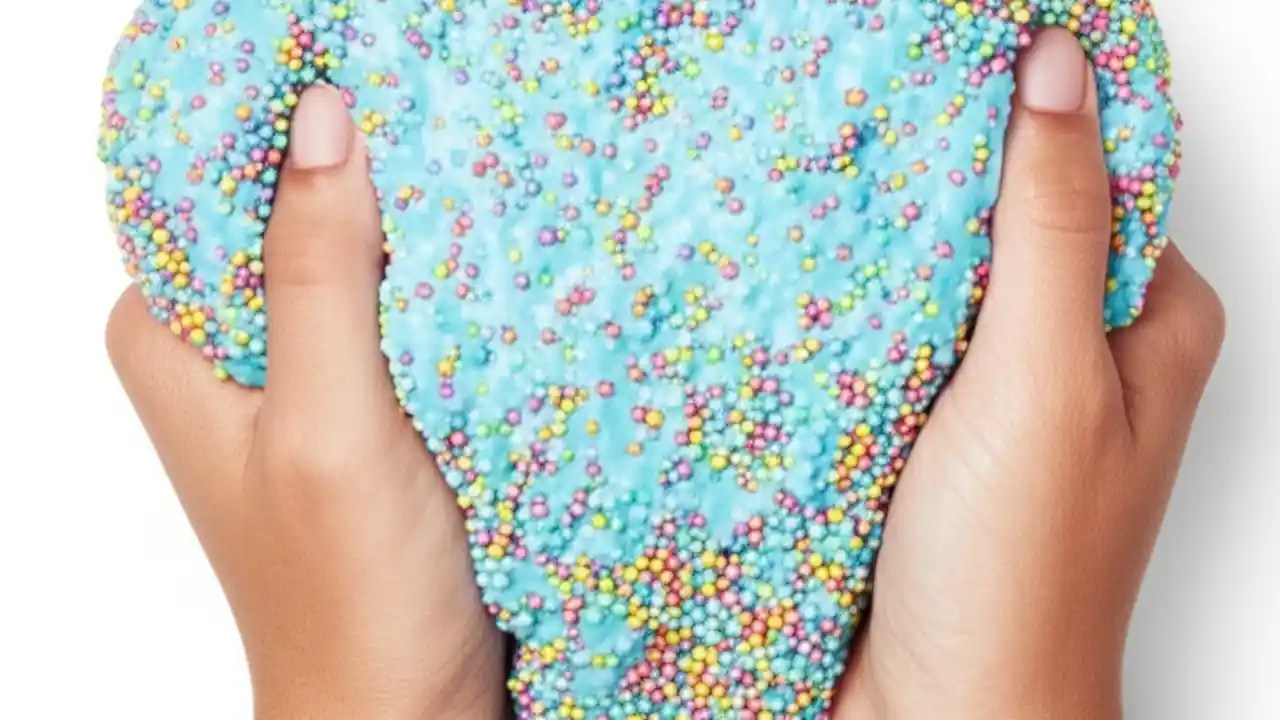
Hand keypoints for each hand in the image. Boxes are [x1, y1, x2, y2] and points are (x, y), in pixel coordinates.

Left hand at [107, 86, 506, 718]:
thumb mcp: (328, 422)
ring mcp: (291, 385)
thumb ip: (317, 274)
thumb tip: (322, 123)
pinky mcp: (354, 414)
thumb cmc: (347, 594)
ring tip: (468, 188)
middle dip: (352, 179)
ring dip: (401, 236)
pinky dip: (429, 292)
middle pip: (279, 221)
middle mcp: (221, 355)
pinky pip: (386, 320)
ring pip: (342, 267)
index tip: (358, 83)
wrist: (399, 709)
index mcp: (173, 343)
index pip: (207, 189)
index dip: (278, 129)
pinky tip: (479, 270)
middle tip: (435, 132)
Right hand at [834, 29, 1224, 718]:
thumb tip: (1055, 72)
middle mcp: (1083, 352)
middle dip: (946, 179)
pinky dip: (863, 311)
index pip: (1099, 169)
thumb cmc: (1017, 572)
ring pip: (950, 281)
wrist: (942, 713)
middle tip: (866, 136)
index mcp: (1146, 323)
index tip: (949, 69)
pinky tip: (815, 294)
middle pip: (1017, 220)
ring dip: (894, 250)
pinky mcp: (937, 431)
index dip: (1029, 110)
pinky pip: (901, 338)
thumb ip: (1049, 225)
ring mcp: (1006, 393)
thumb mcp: (1043, 378)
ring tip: (825, 207)